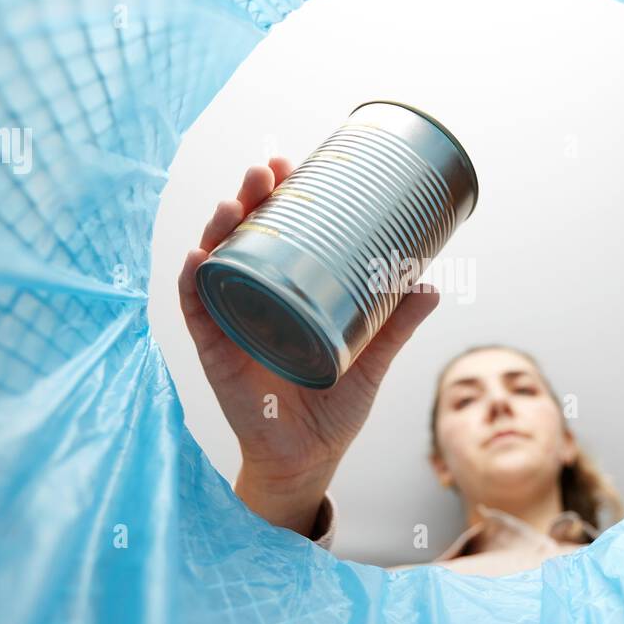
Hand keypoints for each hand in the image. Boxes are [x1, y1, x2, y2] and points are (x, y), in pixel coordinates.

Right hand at [177, 157, 441, 499]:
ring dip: (218, 229)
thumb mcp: (372, 359)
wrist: (309, 458)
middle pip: (241, 237)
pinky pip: (196, 312)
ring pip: (215, 263)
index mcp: (286, 293)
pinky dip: (193, 283)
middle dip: (247, 199)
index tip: (290, 165)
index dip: (277, 197)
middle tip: (265, 171)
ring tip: (232, 203)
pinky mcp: (215, 352)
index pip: (275, 234)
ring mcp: (231, 323)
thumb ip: (396, 324)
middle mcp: (254, 300)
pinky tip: (199, 259)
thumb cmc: (334, 407)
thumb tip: (430, 285)